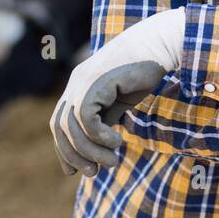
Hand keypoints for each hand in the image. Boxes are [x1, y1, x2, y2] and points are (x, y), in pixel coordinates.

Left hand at [49, 7, 185, 176]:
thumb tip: (96, 151)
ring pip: (72, 126)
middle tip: (94, 173)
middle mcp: (76, 82)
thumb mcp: (120, 102)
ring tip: (112, 161)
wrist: (159, 45)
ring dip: (90, 151)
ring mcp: (83, 80)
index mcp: (78, 85)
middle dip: (73, 155)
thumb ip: (105, 121)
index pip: (59, 123)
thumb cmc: (143, 72)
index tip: (76, 172)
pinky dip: (99, 136)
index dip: (64, 149)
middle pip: (60, 127)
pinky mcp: (96, 82)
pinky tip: (117, 142)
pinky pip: (86, 118)